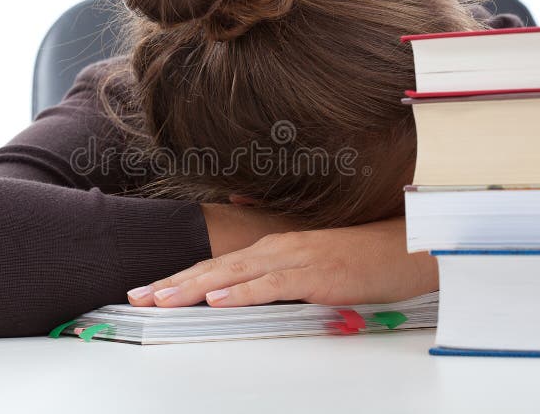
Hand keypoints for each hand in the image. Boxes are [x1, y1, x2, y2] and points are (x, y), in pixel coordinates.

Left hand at [126, 217, 437, 307]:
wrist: (402, 246)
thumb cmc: (357, 255)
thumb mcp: (309, 254)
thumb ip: (274, 254)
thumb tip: (242, 240)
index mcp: (270, 247)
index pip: (216, 265)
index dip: (179, 277)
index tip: (148, 290)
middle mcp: (274, 248)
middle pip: (214, 268)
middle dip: (173, 283)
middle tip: (137, 297)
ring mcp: (293, 259)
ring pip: (234, 274)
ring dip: (195, 287)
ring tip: (161, 298)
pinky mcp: (314, 274)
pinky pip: (271, 285)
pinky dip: (242, 291)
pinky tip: (218, 299)